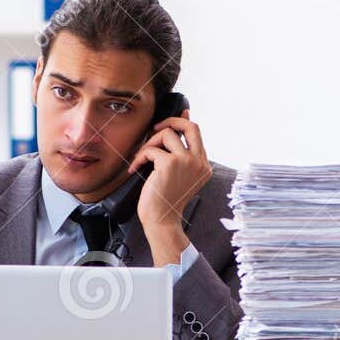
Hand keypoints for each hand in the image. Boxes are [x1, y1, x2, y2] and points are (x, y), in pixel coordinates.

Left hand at [129, 109, 211, 266]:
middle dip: (171, 121)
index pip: (197, 134)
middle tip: (156, 129)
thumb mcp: (179, 177)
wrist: (162, 221)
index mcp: (203, 166)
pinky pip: (151, 149)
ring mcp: (186, 161)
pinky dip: (139, 157)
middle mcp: (199, 162)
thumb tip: (175, 135)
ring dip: (149, 144)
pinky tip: (135, 169)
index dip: (183, 123)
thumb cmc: (166, 201)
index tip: (174, 118)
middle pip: (190, 126)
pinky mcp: (170, 163)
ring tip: (142, 159)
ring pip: (166, 134)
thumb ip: (180, 155)